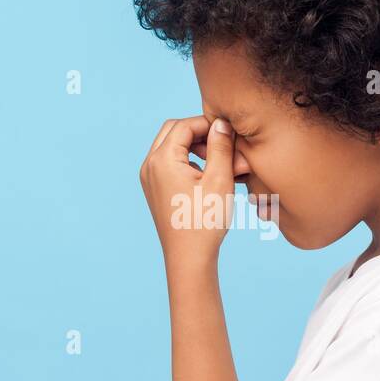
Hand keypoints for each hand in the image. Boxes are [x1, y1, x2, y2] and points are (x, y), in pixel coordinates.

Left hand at [139, 115, 237, 266]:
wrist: (189, 258)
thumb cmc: (205, 221)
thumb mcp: (219, 179)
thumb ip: (220, 146)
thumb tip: (221, 122)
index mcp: (162, 159)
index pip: (185, 125)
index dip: (209, 124)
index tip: (230, 133)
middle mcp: (149, 165)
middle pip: (173, 130)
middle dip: (199, 133)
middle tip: (223, 145)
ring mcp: (149, 178)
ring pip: (171, 146)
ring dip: (195, 147)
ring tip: (220, 162)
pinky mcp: (155, 189)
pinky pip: (169, 163)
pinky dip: (188, 161)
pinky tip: (208, 176)